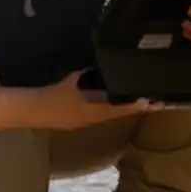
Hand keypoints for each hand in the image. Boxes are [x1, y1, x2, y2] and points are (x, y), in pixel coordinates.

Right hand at [36, 69, 164, 130]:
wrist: (35, 110)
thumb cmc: (54, 94)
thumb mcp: (74, 79)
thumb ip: (89, 75)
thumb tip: (101, 68)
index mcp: (94, 110)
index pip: (121, 108)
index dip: (137, 106)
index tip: (152, 102)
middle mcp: (94, 119)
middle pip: (120, 114)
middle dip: (136, 108)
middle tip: (155, 103)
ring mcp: (87, 123)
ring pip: (112, 115)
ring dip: (125, 110)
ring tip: (142, 104)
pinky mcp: (79, 123)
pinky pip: (101, 116)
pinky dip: (112, 110)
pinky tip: (116, 105)